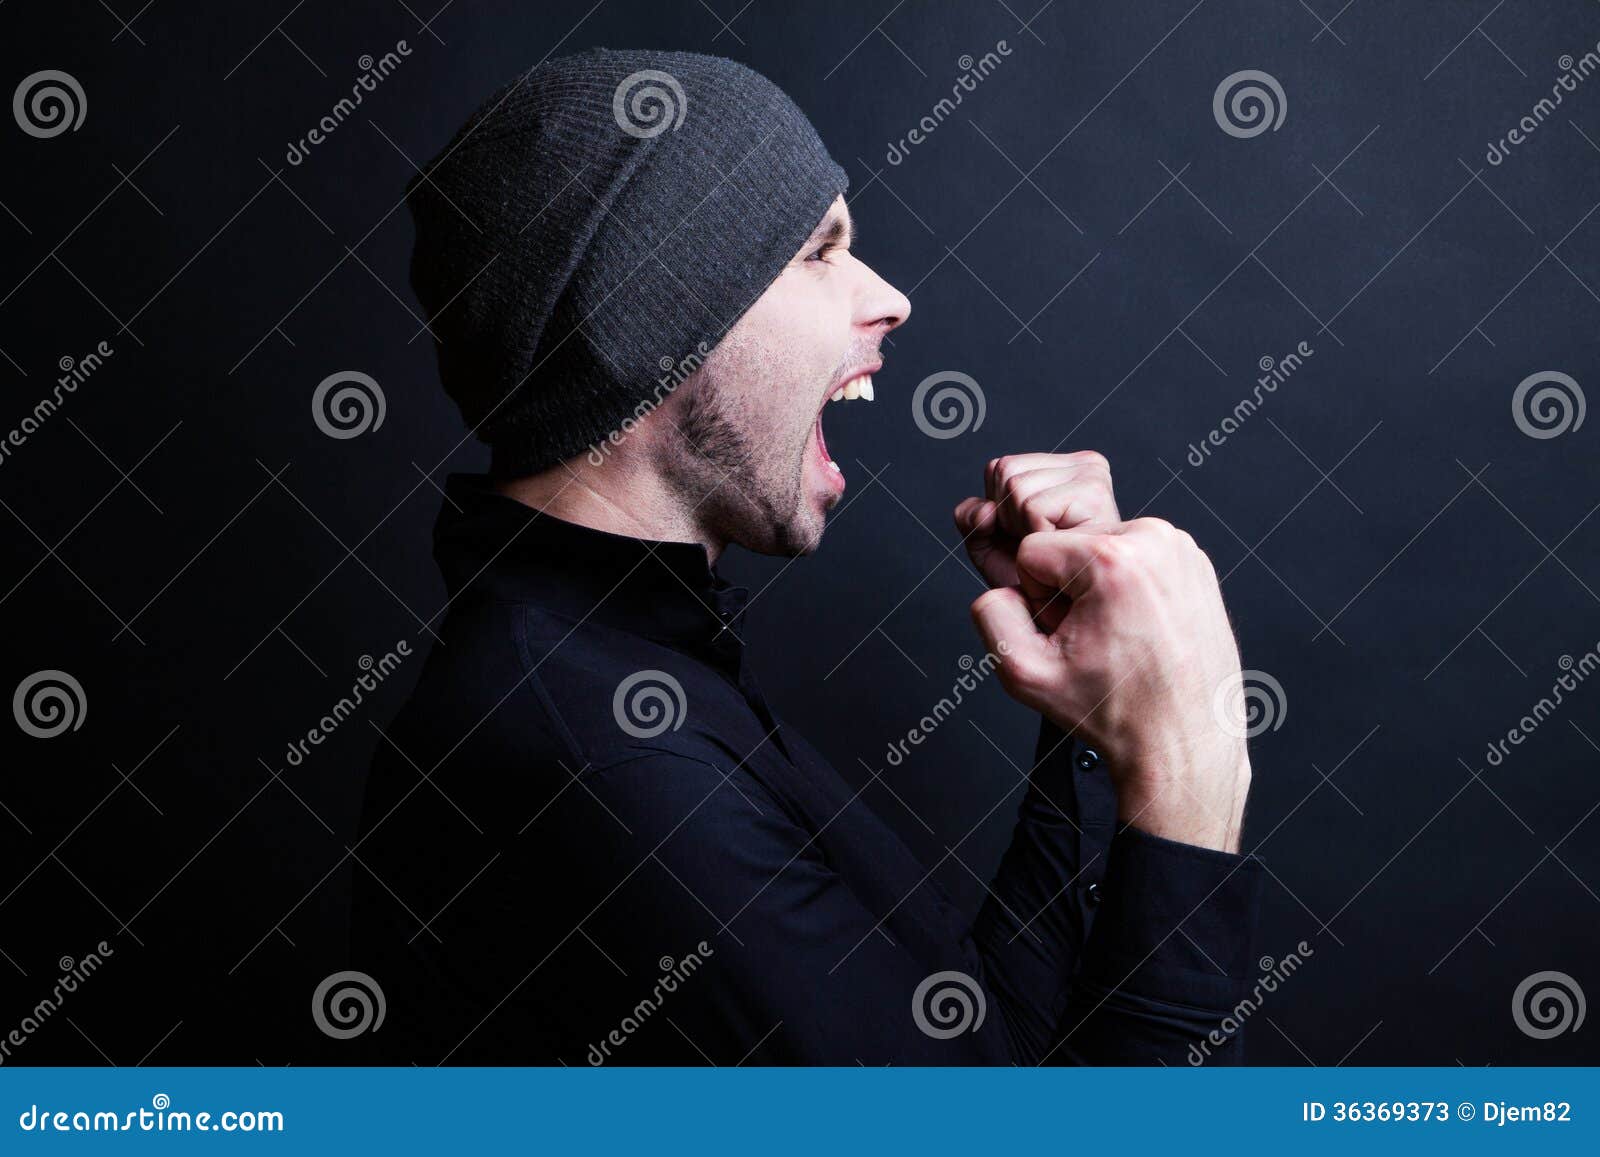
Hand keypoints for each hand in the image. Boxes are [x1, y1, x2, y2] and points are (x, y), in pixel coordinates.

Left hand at [953, 452, 1119, 589]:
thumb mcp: (987, 543)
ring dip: (1023, 530)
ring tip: (1049, 550)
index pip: (998, 467)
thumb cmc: (1033, 580)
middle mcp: (1085, 465)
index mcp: (1064, 467)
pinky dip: (1035, 537)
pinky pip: (1033, 508)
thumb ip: (970, 518)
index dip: (998, 510)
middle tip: (1039, 546)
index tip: (1027, 534)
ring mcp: (1093, 478)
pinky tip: (1058, 553)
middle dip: (1009, 519)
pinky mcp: (1095, 498)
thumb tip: (986, 511)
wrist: (1059, 617)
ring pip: (1017, 489)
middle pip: (1006, 473)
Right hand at [965, 514, 1251, 853]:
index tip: (1069, 633)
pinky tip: (1142, 628)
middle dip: (1070, 590)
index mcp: (1113, 559)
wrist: (1183, 740)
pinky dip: (1130, 588)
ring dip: (1099, 588)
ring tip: (1121, 636)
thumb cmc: (1119, 711)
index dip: (1038, 599)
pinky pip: (1135, 558)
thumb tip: (1002, 588)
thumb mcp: (1026, 674)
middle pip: (1069, 545)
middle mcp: (1155, 542)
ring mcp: (1182, 550)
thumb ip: (991, 617)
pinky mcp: (1195, 562)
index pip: (1031, 550)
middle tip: (1096, 639)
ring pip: (1101, 549)